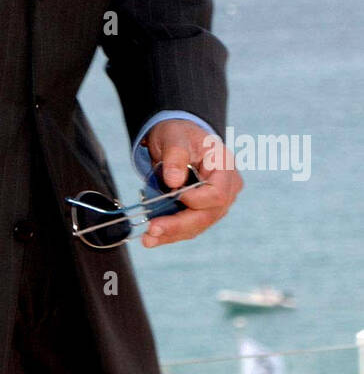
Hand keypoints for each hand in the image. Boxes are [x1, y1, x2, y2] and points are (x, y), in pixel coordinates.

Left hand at [138, 118, 242, 247]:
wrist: (177, 139)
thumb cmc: (178, 133)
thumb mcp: (174, 136)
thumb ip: (175, 155)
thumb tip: (173, 182)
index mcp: (225, 167)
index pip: (218, 194)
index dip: (195, 200)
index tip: (173, 194)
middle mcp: (227, 188)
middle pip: (207, 215)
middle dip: (179, 225)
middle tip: (152, 230)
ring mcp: (216, 203)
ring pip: (197, 225)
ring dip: (172, 234)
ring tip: (148, 239)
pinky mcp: (202, 211)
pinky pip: (189, 226)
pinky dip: (171, 233)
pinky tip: (152, 238)